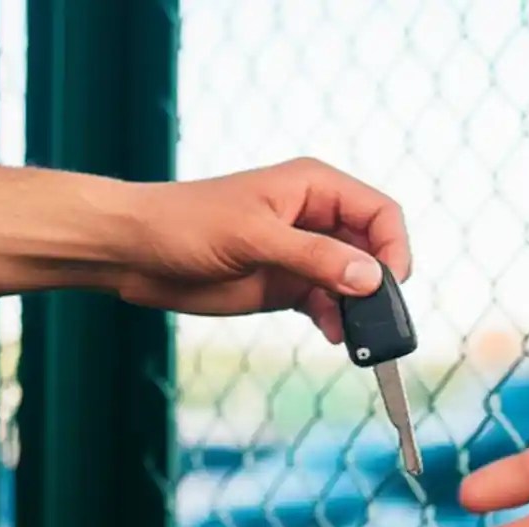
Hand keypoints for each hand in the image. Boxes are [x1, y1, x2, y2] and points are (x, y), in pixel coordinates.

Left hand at [110, 157, 409, 342]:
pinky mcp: (284, 286)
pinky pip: (326, 304)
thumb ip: (315, 257)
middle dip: (379, 284)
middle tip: (378, 321)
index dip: (393, 247)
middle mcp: (314, 219)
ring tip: (357, 337)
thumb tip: (371, 278)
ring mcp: (301, 255)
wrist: (135, 251)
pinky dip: (336, 321)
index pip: (380, 213)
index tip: (388, 285)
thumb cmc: (187, 224)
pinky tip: (335, 337)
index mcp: (314, 187)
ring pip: (352, 282)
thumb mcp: (254, 237)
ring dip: (359, 309)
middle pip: (372, 250)